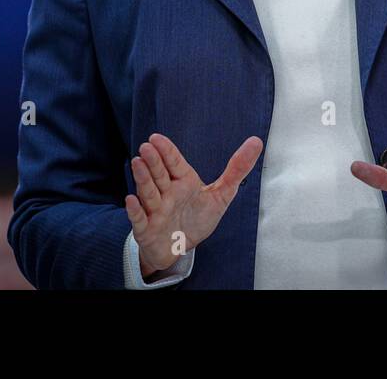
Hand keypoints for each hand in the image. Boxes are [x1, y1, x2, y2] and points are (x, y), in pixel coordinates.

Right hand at [126, 133, 262, 277]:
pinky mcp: (147, 229)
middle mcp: (166, 193)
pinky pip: (140, 219)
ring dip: (142, 178)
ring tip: (137, 162)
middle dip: (153, 161)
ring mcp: (155, 210)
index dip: (166, 151)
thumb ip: (237, 170)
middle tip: (146, 146)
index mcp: (183, 182)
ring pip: (148, 192)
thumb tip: (256, 142)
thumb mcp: (221, 195)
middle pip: (159, 174)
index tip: (157, 138)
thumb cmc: (197, 219)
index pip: (174, 162)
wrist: (179, 248)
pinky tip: (131, 200)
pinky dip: (135, 210)